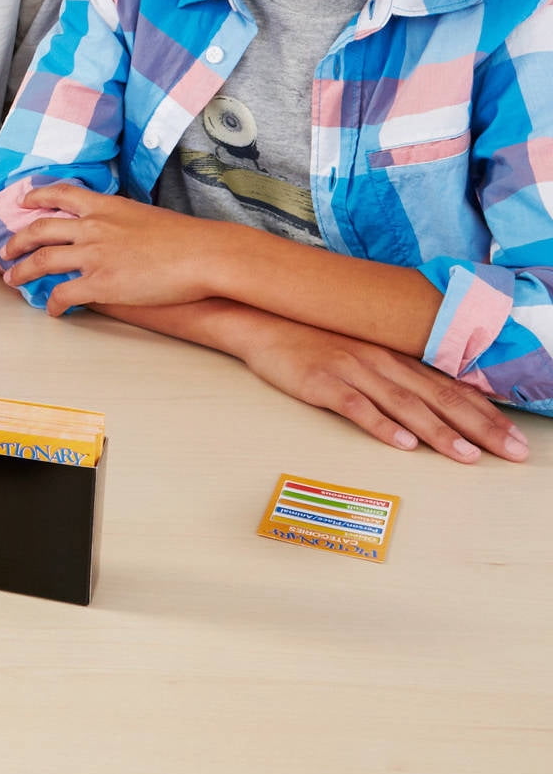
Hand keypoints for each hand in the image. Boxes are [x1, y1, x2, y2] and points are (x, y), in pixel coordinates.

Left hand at [1, 183, 226, 311]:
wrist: (203, 255)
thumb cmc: (186, 238)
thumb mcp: (146, 214)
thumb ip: (122, 219)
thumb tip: (117, 228)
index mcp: (104, 206)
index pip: (60, 194)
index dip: (37, 197)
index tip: (24, 202)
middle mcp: (91, 227)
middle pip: (39, 230)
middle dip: (17, 241)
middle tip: (5, 251)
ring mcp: (92, 255)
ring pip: (41, 261)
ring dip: (22, 272)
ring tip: (13, 280)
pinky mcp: (100, 284)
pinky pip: (63, 295)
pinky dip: (52, 304)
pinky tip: (52, 311)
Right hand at [237, 316, 530, 463]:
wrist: (258, 319)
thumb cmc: (311, 337)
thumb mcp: (361, 350)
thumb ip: (396, 373)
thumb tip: (434, 403)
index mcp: (394, 356)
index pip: (452, 387)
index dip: (487, 414)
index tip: (515, 439)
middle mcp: (380, 360)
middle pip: (439, 397)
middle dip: (480, 427)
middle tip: (511, 453)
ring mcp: (351, 368)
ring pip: (404, 403)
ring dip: (439, 431)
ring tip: (466, 455)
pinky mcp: (320, 380)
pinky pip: (355, 405)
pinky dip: (381, 425)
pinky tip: (401, 443)